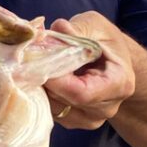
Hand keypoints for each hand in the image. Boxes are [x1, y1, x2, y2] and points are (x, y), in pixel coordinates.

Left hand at [45, 12, 135, 129]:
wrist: (113, 62)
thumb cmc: (106, 41)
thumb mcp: (95, 25)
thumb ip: (77, 28)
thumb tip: (56, 29)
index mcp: (119, 83)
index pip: (81, 93)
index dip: (55, 79)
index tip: (36, 59)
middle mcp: (107, 107)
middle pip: (64, 100)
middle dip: (42, 78)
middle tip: (27, 56)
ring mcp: (90, 119)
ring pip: (53, 107)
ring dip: (39, 86)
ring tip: (34, 64)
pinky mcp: (74, 121)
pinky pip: (51, 111)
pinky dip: (42, 93)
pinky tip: (41, 75)